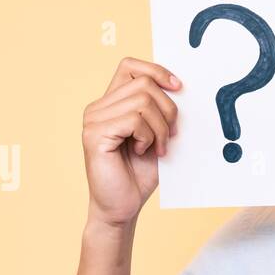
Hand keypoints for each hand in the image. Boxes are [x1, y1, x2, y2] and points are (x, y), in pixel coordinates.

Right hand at [80, 56, 180, 227]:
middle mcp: (98, 107)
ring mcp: (93, 120)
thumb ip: (161, 112)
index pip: (130, 66)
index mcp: (111, 103)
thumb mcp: (157, 136)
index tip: (178, 87)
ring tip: (157, 147)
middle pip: (144, 83)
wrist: (122, 208)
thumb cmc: (139, 175)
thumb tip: (180, 87)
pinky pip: (134, 120)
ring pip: (143, 101)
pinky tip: (143, 151)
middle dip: (168, 110)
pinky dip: (148, 136)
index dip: (156, 70)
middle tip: (170, 136)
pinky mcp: (95, 135)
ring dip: (160, 128)